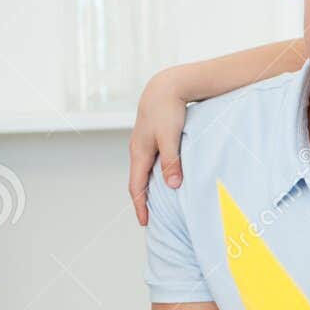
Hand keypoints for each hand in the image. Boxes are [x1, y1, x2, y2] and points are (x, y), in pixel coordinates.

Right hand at [129, 68, 189, 226]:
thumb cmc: (168, 110)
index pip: (137, 187)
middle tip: (149, 219)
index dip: (140, 206)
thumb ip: (172, 161)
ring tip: (155, 204)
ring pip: (143, 172)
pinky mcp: (150, 139)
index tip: (145, 223)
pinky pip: (148, 163)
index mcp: (139, 153)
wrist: (165, 86)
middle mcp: (137, 150)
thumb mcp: (171, 137)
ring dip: (147, 189)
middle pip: (137, 182)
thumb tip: (172, 186)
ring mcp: (143, 144)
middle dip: (141, 201)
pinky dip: (152, 176)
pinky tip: (162, 180)